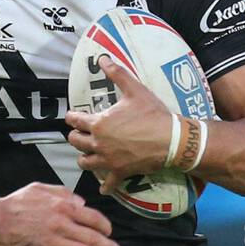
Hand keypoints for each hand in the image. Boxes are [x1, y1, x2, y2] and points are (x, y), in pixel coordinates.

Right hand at [0, 183, 118, 245]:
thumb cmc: (14, 204)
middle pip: (93, 238)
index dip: (105, 228)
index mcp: (63, 207)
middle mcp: (62, 225)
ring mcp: (54, 243)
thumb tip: (81, 202)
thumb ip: (62, 193)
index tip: (109, 233)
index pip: (94, 219)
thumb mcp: (39, 189)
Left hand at [65, 55, 172, 194]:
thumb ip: (117, 74)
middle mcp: (99, 143)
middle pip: (75, 142)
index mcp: (99, 123)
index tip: (71, 117)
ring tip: (86, 155)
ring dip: (84, 158)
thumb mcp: (134, 90)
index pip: (75, 120)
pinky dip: (105, 186)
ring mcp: (108, 160)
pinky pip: (108, 184)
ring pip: (85, 162)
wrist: (173, 140)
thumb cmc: (153, 114)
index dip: (71, 118)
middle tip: (79, 134)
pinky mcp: (120, 172)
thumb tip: (103, 57)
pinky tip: (103, 188)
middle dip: (75, 137)